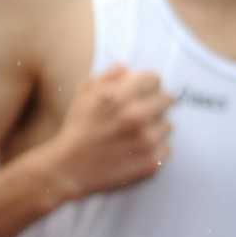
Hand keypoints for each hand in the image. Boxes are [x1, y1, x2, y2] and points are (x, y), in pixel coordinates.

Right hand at [48, 65, 173, 201]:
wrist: (68, 169)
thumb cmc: (77, 130)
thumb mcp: (84, 95)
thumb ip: (107, 76)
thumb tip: (126, 67)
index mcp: (120, 97)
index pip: (154, 79)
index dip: (147, 85)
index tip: (143, 92)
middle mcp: (136, 116)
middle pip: (167, 100)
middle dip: (155, 104)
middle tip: (141, 114)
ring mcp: (146, 140)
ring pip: (167, 125)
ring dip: (155, 128)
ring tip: (136, 135)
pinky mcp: (151, 161)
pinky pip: (166, 148)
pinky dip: (155, 149)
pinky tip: (138, 151)